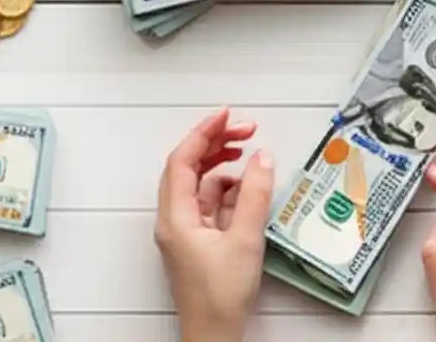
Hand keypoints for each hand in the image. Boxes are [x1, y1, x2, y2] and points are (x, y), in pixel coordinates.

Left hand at [156, 109, 274, 341]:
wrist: (214, 337)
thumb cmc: (219, 299)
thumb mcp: (245, 241)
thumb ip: (254, 196)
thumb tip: (261, 160)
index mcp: (175, 218)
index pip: (183, 160)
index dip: (203, 132)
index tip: (225, 116)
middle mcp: (174, 221)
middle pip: (188, 168)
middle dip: (214, 144)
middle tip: (243, 130)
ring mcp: (185, 232)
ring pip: (199, 186)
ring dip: (222, 167)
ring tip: (248, 156)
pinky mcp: (198, 243)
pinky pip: (209, 205)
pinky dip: (227, 191)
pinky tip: (247, 190)